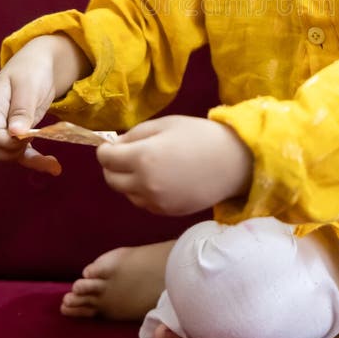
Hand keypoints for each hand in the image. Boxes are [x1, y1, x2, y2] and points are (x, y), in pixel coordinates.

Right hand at [0, 34, 90, 174]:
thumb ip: (21, 109)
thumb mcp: (29, 84)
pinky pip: (21, 152)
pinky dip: (36, 160)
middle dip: (14, 153)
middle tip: (38, 142)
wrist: (41, 63)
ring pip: (7, 154)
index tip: (30, 135)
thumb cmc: (33, 68)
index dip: (9, 141)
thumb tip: (14, 133)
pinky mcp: (17, 132)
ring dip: (29, 161)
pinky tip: (54, 166)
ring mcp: (3, 127)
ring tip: (54, 166)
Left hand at [96, 115, 253, 214]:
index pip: (105, 158)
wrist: (233, 163)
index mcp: (143, 157)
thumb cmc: (201, 136)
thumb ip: (136, 134)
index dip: (106, 149)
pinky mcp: (166, 213)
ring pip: (126, 194)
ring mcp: (155, 202)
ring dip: (128, 181)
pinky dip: (144, 192)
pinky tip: (161, 180)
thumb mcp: (166, 124)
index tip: (114, 145)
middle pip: (110, 180)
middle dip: (113, 167)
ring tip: (148, 168)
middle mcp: (144, 184)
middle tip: (127, 156)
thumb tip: (116, 145)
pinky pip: (143, 203)